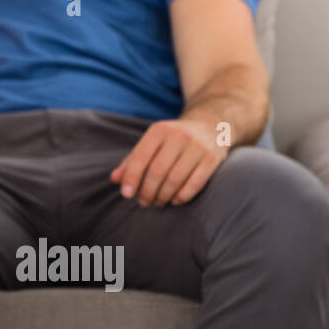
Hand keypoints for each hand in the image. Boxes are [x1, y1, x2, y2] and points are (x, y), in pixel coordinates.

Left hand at [109, 118, 228, 207]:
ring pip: (175, 179)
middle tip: (143, 202)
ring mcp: (198, 146)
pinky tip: (175, 200)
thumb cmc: (173, 139)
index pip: (140, 157)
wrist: (212, 126)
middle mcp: (179, 136)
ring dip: (163, 196)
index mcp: (159, 130)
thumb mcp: (152, 142)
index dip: (131, 178)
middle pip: (157, 171)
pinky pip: (196, 183)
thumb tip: (114, 179)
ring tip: (158, 202)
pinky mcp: (213, 158)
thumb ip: (132, 160)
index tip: (126, 194)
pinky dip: (183, 196)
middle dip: (147, 191)